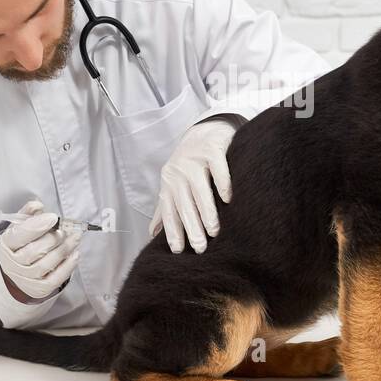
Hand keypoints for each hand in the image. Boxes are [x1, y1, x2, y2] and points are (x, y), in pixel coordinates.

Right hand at [0, 200, 81, 302]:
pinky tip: (75, 254)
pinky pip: (55, 279)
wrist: (18, 270)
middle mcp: (12, 264)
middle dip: (53, 238)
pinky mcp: (39, 288)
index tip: (53, 217)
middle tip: (65, 230)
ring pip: (47, 264)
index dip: (36, 226)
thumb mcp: (20, 227)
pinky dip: (68, 266)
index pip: (18, 236)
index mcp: (6, 245)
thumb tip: (37, 205)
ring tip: (75, 238)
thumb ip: (28, 214)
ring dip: (64, 249)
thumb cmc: (22, 244)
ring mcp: (25, 278)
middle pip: (34, 251)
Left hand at [149, 116, 237, 253]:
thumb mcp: (173, 184)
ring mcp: (195, 160)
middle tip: (200, 248)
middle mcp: (179, 172)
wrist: (204, 130)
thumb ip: (164, 208)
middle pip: (185, 204)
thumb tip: (152, 233)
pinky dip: (223, 183)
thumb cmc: (190, 164)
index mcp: (168, 183)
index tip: (178, 251)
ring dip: (207, 211)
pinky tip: (228, 199)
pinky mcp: (213, 149)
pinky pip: (218, 168)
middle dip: (191, 228)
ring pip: (200, 189)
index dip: (173, 231)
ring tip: (214, 231)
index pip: (169, 211)